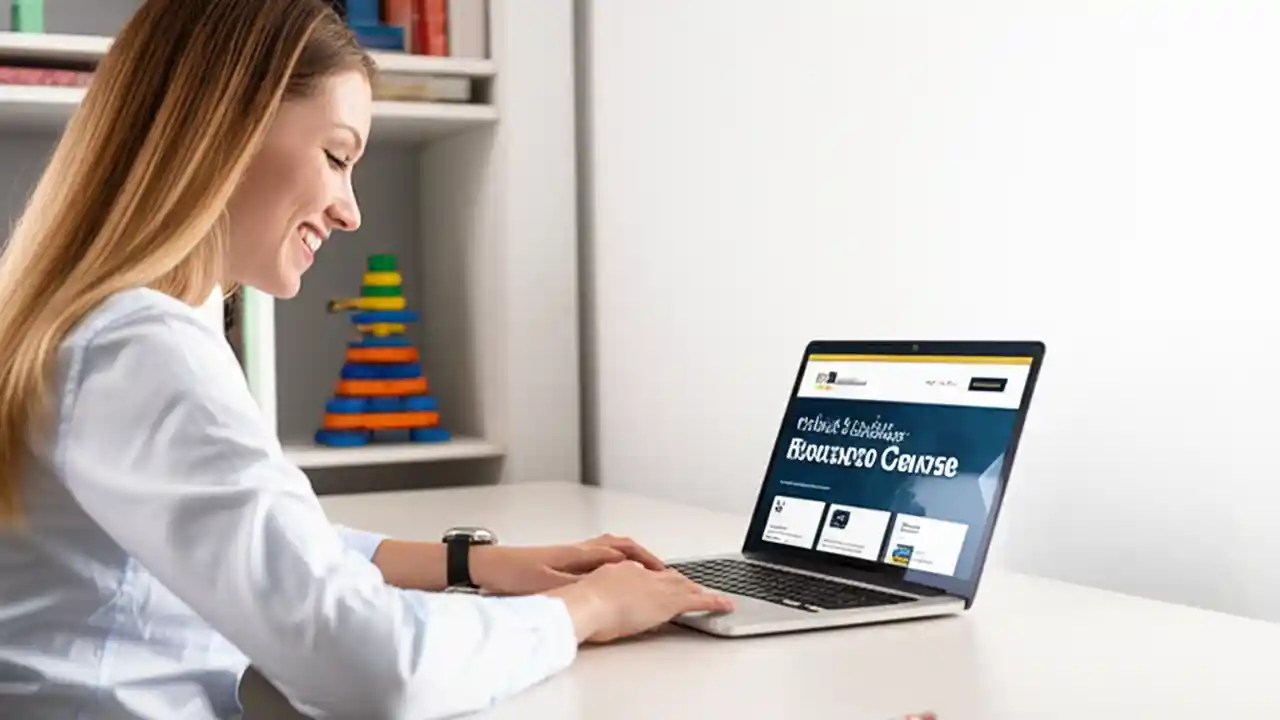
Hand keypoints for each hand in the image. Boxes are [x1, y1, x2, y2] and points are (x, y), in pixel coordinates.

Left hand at [471, 534, 665, 595]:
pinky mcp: (565, 558)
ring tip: (646, 567)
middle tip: (663, 570)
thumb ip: (578, 584)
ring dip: (632, 555)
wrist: (489, 565)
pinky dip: (617, 558)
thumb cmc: (514, 573)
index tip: (664, 573)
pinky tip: (617, 569)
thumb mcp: (548, 584)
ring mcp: (573, 551)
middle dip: (646, 556)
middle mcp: (580, 548)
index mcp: (580, 554)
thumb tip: (605, 586)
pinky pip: (601, 553)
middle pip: (622, 545)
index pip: (623, 553)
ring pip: (612, 547)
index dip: (646, 562)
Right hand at [545, 561, 733, 642]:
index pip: (646, 574)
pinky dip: (713, 602)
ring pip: (685, 586)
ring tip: (715, 596)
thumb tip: (604, 613)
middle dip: (682, 582)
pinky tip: (725, 605)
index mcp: (621, 570)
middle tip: (695, 586)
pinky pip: (698, 600)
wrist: (585, 604)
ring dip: (700, 591)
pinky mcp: (669, 601)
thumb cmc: (579, 606)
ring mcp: (657, 586)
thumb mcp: (588, 600)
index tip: (662, 583)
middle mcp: (642, 574)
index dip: (657, 580)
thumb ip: (598, 603)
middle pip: (669, 577)